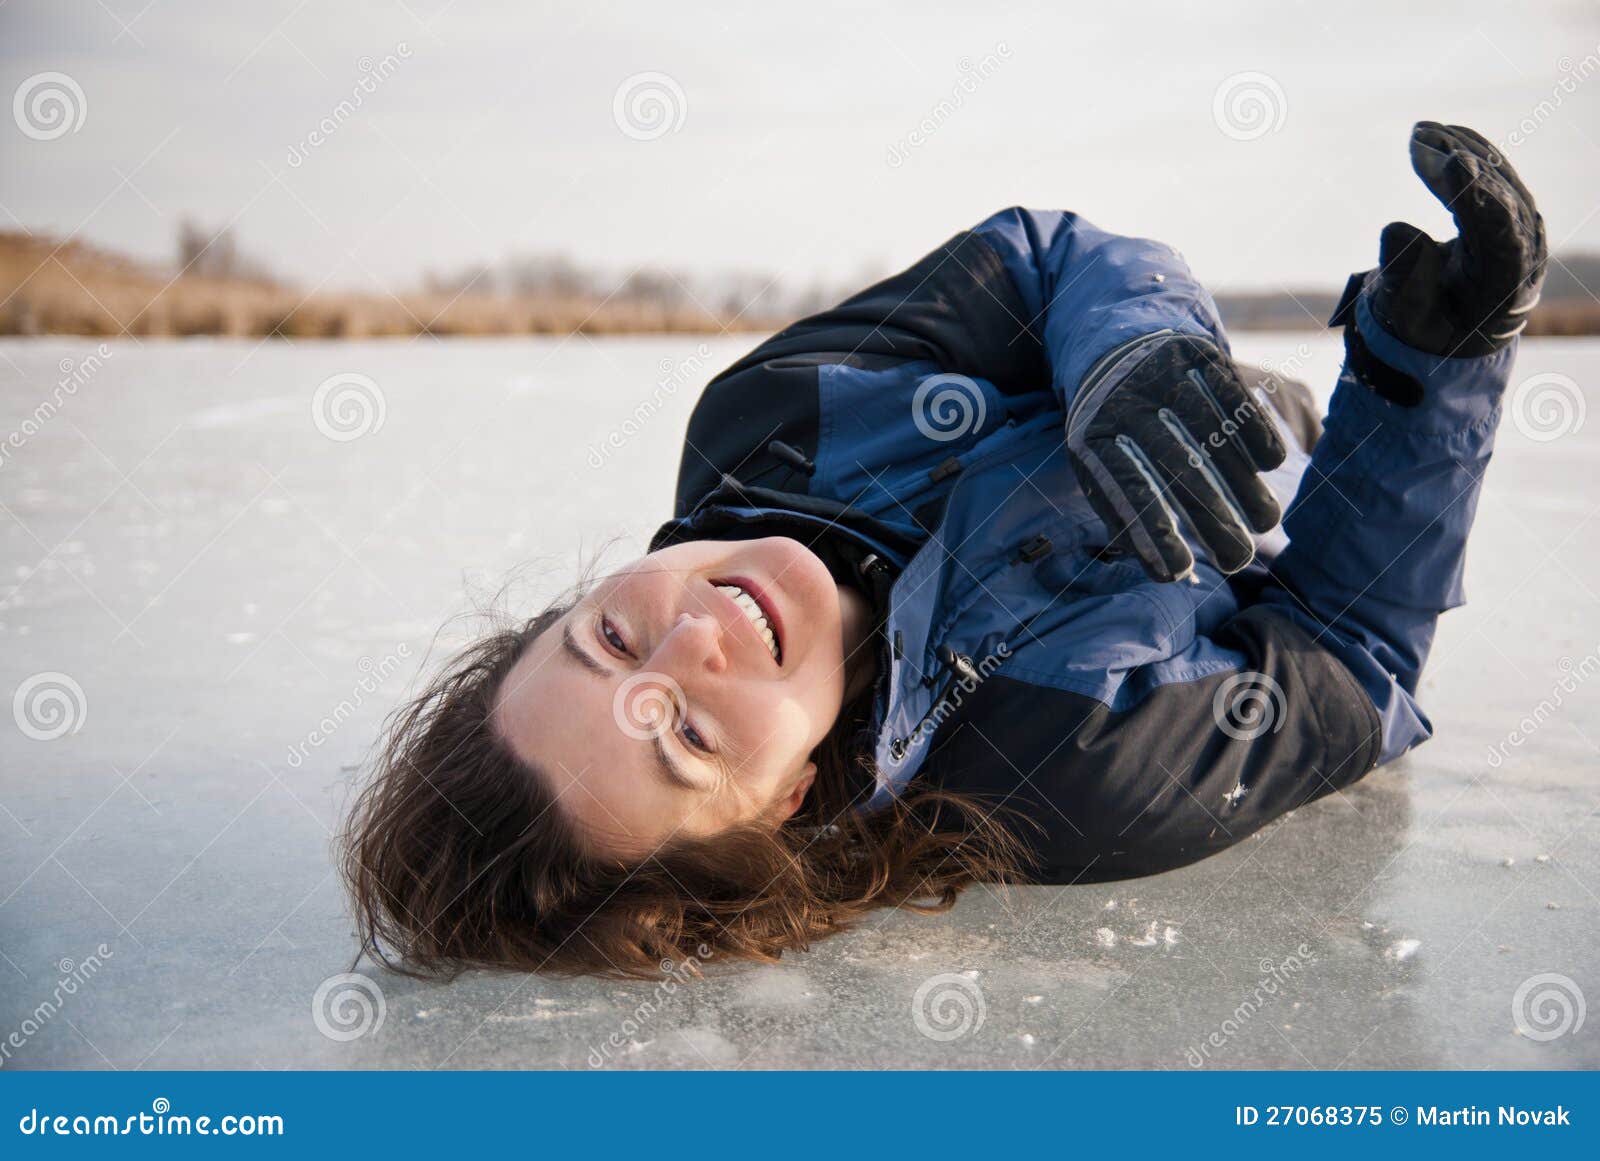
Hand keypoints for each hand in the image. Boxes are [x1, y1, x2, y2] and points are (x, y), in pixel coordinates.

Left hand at [1066, 332, 1286, 582]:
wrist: (1115, 349)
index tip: (1179, 572)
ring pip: (1213, 434)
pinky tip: (1269, 467)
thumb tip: (1166, 570)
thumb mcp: (1099, 464)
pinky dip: (1254, 431)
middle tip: (1238, 560)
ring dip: (1244, 482)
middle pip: (1177, 466)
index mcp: (1091, 434)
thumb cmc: (1112, 430)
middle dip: (1211, 518)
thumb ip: (1122, 510)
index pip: (1125, 488)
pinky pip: (1233, 395)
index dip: (1152, 531)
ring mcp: (1161, 371)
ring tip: (1265, 522)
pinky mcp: (1196, 351)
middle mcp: (1124, 399)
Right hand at [1341, 122, 1545, 362]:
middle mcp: (1525, 254)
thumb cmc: (1428, 328)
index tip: (1453, 164)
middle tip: (1421, 138)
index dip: (1478, 199)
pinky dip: (1468, 152)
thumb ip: (1403, 280)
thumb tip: (1395, 229)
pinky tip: (1440, 134)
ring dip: (1462, 151)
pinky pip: (1495, 174)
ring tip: (1421, 131)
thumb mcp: (1404, 317)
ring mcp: (1522, 229)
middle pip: (1502, 199)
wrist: (1452, 330)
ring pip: (1501, 180)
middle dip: (1462, 165)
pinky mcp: (1511, 211)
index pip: (1500, 237)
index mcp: (1503, 289)